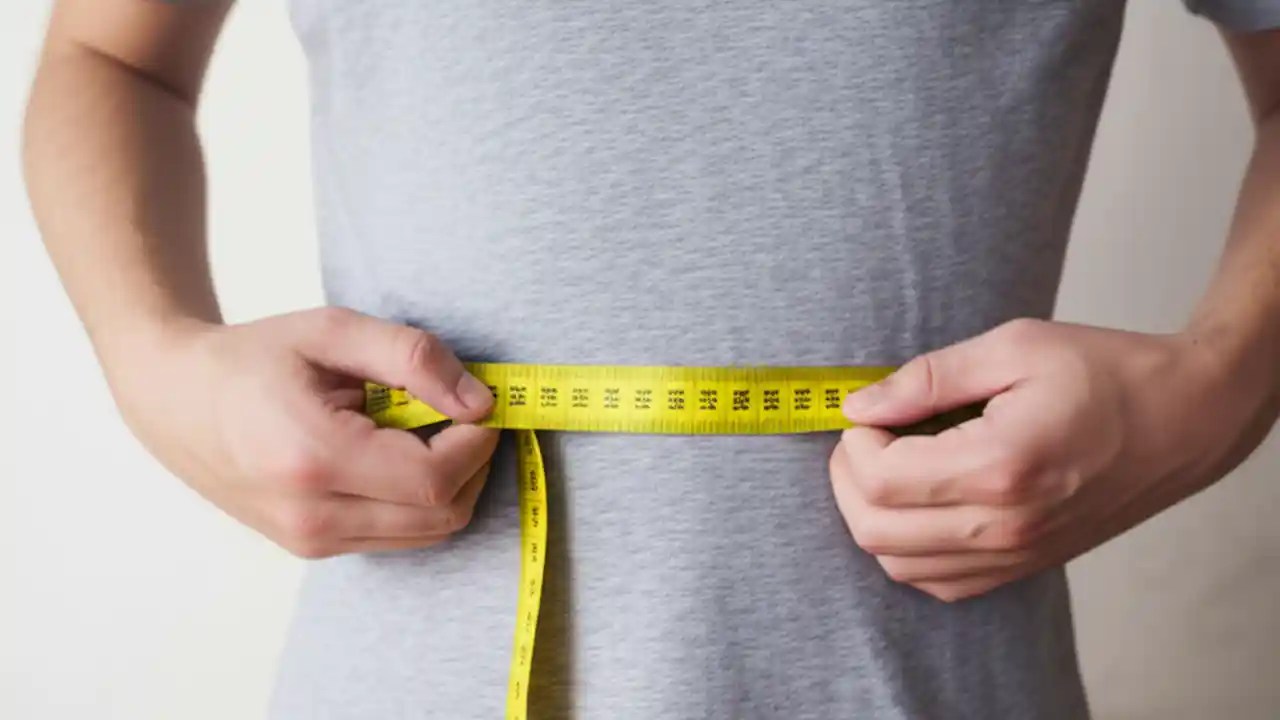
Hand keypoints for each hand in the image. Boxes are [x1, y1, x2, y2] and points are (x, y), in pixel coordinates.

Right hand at [107, 307, 498, 557]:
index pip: (435, 478)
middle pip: (441, 516)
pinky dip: (419, 498)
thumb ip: (413, 359)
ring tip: (426, 428)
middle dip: (473, 464)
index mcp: (314, 459)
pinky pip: (398, 534)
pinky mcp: (313, 548)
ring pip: (427, 533)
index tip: (483, 402)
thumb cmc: (252, 357)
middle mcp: (313, 517)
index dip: (478, 442)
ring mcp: (311, 542)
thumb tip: (481, 402)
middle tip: (464, 413)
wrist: (173, 399)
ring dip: (450, 483)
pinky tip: (399, 453)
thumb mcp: (332, 331)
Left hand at [830, 318, 1276, 601]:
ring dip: (871, 514)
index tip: (867, 410)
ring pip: (897, 564)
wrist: (1182, 420)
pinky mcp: (1021, 568)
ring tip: (889, 463)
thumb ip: (927, 378)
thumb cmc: (1104, 374)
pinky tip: (918, 499)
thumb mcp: (1013, 347)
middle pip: (874, 530)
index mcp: (1000, 466)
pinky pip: (935, 581)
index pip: (879, 478)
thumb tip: (859, 404)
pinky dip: (906, 547)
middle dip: (848, 478)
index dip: (853, 440)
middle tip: (866, 434)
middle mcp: (1003, 525)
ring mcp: (1014, 556)